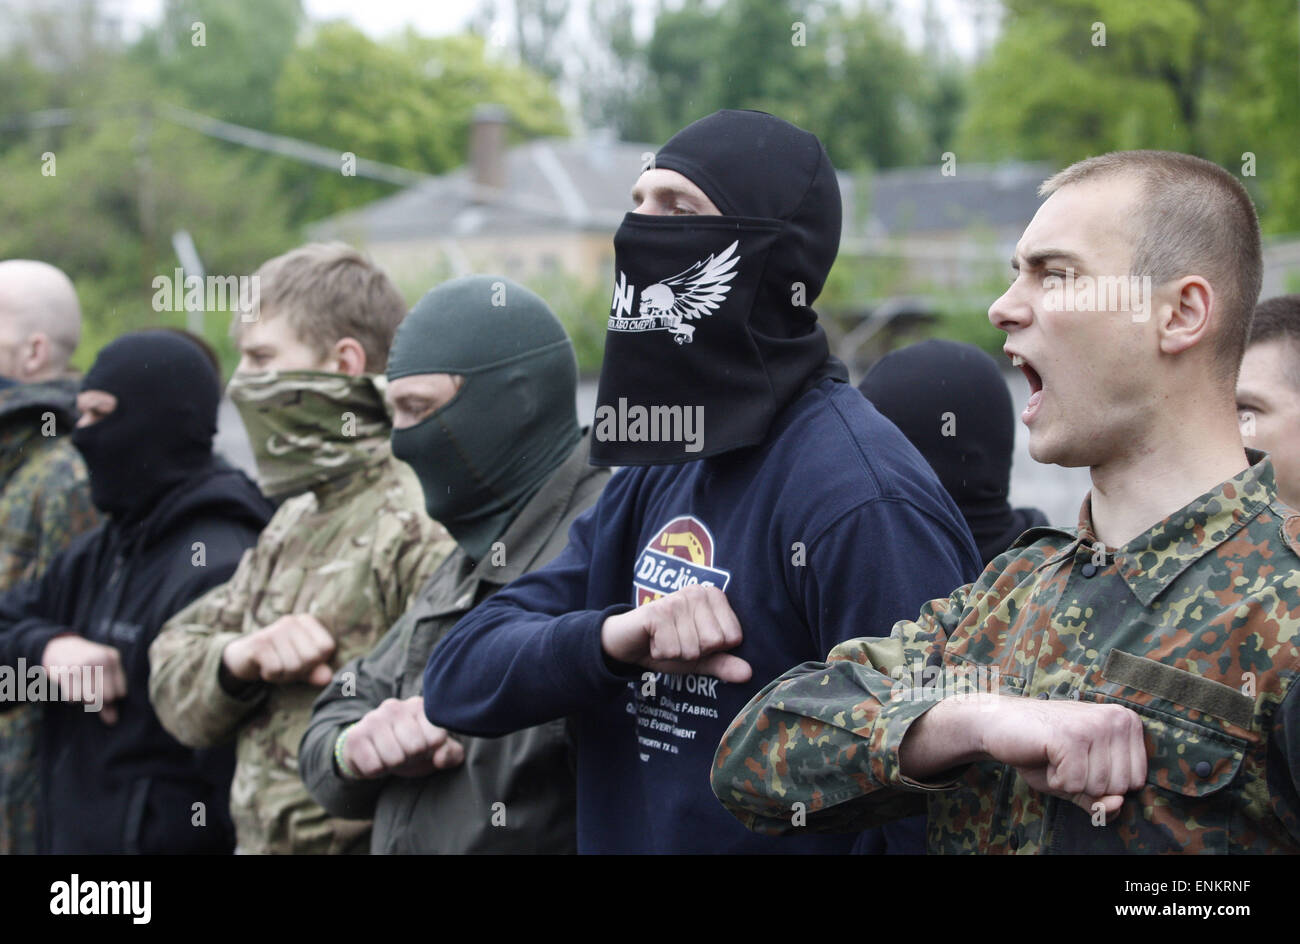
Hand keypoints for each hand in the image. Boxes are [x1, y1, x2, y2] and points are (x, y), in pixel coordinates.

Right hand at [41, 634, 126, 724]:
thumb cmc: (88, 661)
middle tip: (90, 690)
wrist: (60, 645)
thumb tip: (112, 721)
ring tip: (81, 686)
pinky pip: (72, 698)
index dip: (112, 697)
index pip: (120, 692)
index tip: (103, 690)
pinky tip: (71, 685)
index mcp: (112, 658)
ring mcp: (81, 666)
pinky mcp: (64, 673)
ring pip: (88, 699)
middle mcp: (98, 660)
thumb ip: (111, 693)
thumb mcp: (105, 669)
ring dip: (83, 698)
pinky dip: (72, 697)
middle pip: (105, 697)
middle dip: (98, 700)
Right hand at [221, 614, 335, 685]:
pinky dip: (271, 676)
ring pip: (294, 666)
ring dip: (284, 675)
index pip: (326, 647)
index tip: (302, 659)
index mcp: (306, 622)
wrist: (243, 657)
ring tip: (274, 666)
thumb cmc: (279, 659)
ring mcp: (274, 630)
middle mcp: (291, 621)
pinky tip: (264, 667)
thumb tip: (328, 678)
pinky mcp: (258, 643)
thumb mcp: (301, 665)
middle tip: (285, 665)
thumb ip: (316, 670)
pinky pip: (275, 669)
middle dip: (299, 670)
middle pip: (311, 657)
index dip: (316, 662)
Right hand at [341, 696, 464, 778]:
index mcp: (419, 706)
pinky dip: (377, 770)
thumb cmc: (409, 749)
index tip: (424, 746)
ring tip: (389, 755)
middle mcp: (396, 706)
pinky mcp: (356, 736)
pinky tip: (375, 758)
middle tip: (404, 752)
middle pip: (415, 747)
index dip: (431, 749)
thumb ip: (450, 754)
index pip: (437, 736)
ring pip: (394, 758)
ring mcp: (373, 719)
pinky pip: (374, 766)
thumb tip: (441, 757)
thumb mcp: (434, 751)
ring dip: (393, 764)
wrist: (369, 752)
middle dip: (411, 757)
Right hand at [600, 584, 750, 682]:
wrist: (627, 642)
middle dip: (693, 652)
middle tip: (677, 641)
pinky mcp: (657, 612)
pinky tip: (653, 641)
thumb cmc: (667, 645)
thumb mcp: (699, 657)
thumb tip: (749, 674)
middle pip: (713, 642)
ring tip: (665, 640)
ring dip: (675, 654)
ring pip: (692, 648)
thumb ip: (724, 664)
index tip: (694, 639)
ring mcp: (677, 600)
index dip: (712, 649)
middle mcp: (697, 592)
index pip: (733, 638)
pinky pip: (672, 650)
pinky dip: (660, 653)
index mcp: (714, 597)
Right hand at [979, 696, 1146, 819]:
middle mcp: (1117, 719)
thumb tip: (1117, 804)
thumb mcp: (1080, 780)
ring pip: (1098, 788)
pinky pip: (1074, 784)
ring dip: (1069, 782)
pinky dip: (1054, 780)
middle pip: (1120, 787)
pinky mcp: (1071, 736)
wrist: (998, 724)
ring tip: (1055, 756)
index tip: (1081, 761)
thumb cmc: (1042, 751)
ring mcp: (1095, 725)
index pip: (1136, 782)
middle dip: (1087, 785)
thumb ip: (1103, 800)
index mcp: (1128, 723)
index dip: (1104, 784)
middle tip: (1065, 759)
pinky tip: (1045, 756)